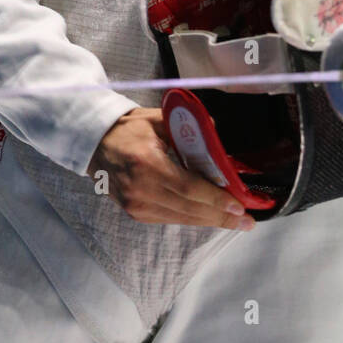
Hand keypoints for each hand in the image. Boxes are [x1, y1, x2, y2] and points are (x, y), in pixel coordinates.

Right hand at [87, 107, 256, 229]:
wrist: (95, 143)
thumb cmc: (129, 128)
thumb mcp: (159, 119)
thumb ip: (189, 129)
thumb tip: (218, 139)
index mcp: (147, 164)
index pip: (189, 188)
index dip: (216, 200)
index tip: (239, 206)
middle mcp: (141, 190)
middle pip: (189, 209)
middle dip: (221, 216)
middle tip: (247, 221)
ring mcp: (137, 205)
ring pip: (182, 218)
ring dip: (211, 220)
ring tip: (236, 222)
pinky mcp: (136, 213)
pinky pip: (172, 218)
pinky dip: (193, 217)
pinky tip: (211, 216)